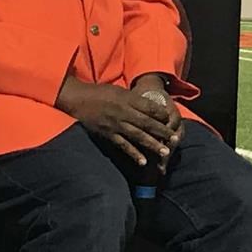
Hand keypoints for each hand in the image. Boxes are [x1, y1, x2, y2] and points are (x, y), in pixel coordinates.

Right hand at [57, 76, 178, 165]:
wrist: (76, 99)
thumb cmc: (98, 93)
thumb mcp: (118, 90)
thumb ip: (133, 99)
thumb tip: (150, 106)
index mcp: (126, 98)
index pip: (148, 106)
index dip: (161, 113)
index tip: (170, 118)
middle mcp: (123, 111)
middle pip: (147, 122)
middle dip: (162, 131)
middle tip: (175, 139)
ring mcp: (115, 124)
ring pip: (138, 135)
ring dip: (152, 144)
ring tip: (165, 152)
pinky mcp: (108, 134)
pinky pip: (123, 145)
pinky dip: (134, 154)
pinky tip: (143, 161)